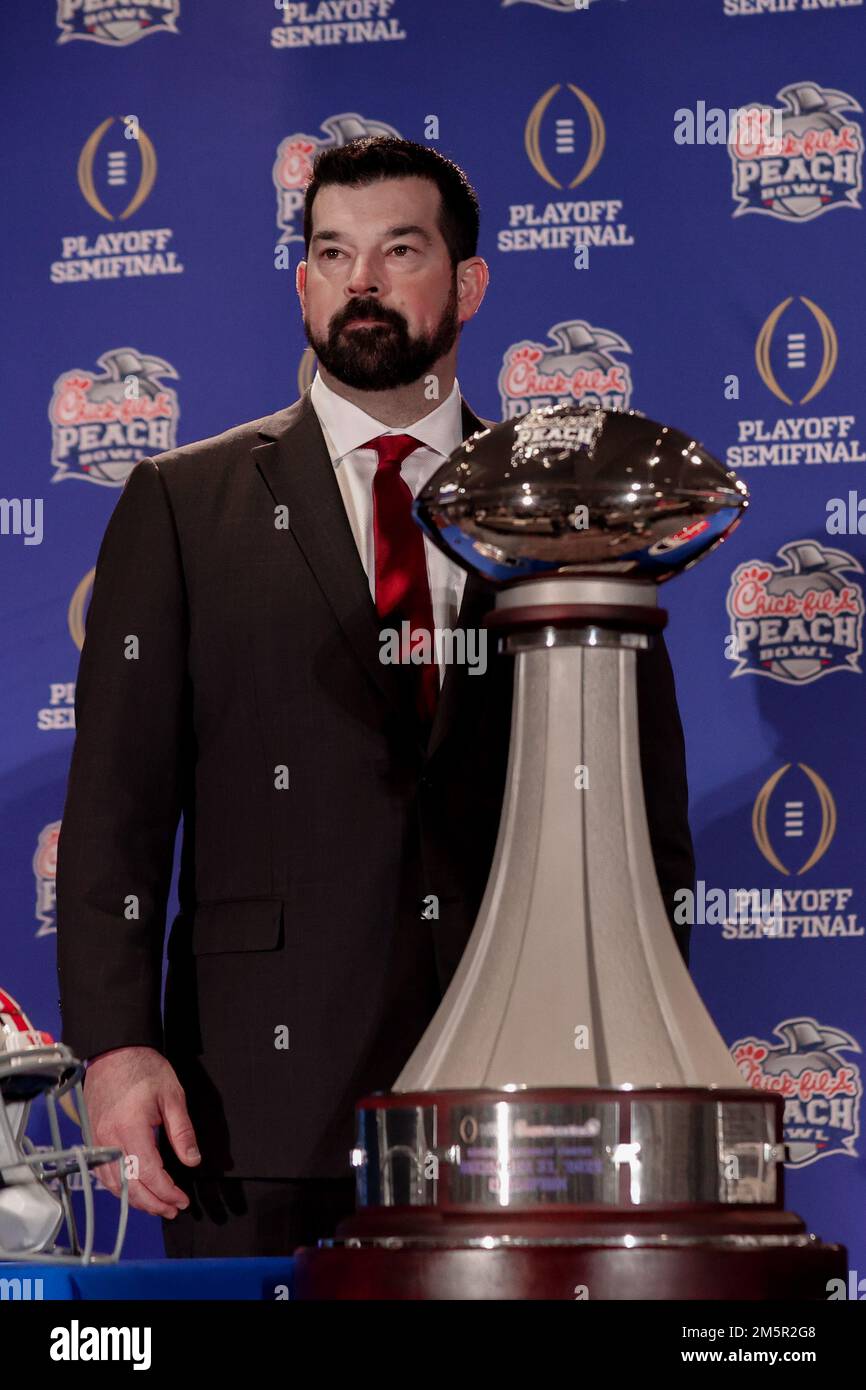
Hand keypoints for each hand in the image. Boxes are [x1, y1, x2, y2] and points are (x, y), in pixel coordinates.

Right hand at [82, 1045, 199, 1218]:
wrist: (114, 1052)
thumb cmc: (144, 1069)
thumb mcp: (172, 1095)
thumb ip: (182, 1132)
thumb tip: (192, 1160)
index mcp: (131, 1128)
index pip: (150, 1174)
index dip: (167, 1192)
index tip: (182, 1199)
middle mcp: (109, 1140)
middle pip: (129, 1187)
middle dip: (153, 1204)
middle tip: (173, 1209)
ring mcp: (98, 1141)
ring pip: (113, 1185)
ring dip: (135, 1200)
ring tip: (158, 1205)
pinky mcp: (94, 1139)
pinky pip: (104, 1173)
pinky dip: (120, 1188)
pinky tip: (135, 1190)